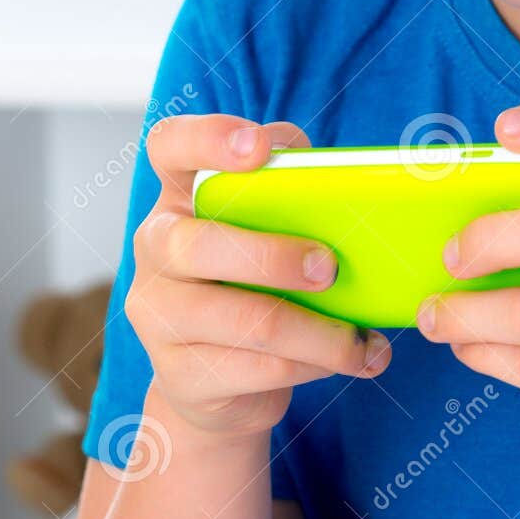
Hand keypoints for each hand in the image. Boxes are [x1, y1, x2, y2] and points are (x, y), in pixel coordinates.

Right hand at [124, 114, 390, 449]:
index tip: (256, 149)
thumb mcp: (265, 223)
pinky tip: (350, 360)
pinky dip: (315, 364)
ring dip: (318, 332)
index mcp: (179, 196)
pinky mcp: (182, 375)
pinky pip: (259, 369)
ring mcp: (158, 317)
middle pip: (195, 245)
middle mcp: (155, 250)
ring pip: (245, 321)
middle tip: (330, 267)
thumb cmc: (250, 277)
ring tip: (364, 340)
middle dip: (273, 257)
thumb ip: (289, 181)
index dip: (207, 140)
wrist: (215, 379)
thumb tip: (327, 166)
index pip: (170, 147)